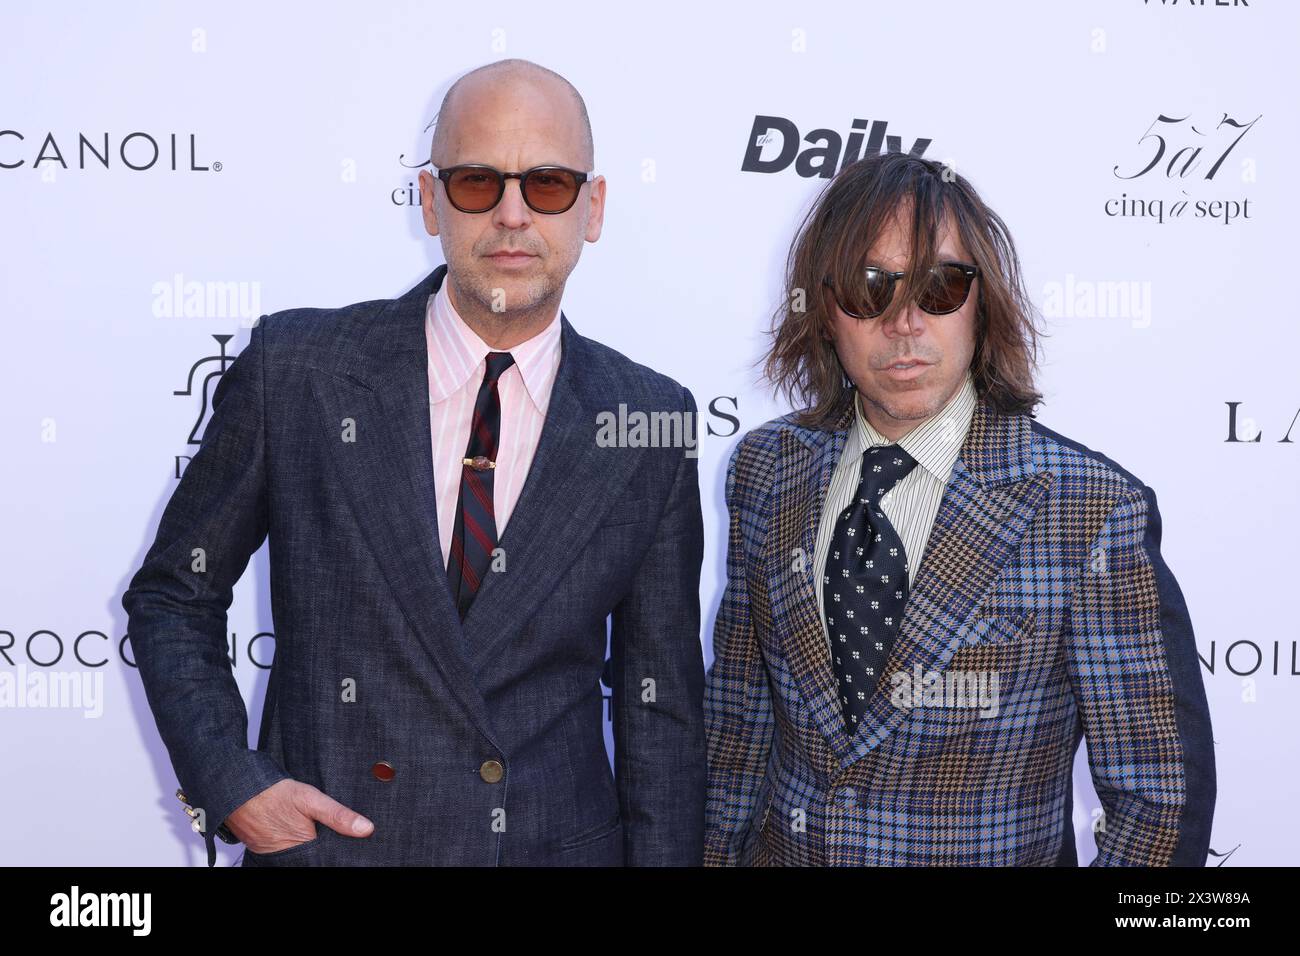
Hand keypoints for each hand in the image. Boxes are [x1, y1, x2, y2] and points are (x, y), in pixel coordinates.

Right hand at [225, 779, 373, 853]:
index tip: (352, 841)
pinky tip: (301, 829)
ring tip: (313, 827)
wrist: (237, 790)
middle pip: (317, 856)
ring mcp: (276, 856)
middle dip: (326, 845)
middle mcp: (289, 857)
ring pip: (303, 854)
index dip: (341, 849)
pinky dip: (295, 842)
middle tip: (325, 827)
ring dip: (311, 843)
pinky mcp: (266, 851)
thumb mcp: (310, 798)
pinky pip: (288, 850)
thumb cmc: (272, 793)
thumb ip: (338, 815)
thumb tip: (366, 829)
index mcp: (304, 848)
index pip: (330, 856)